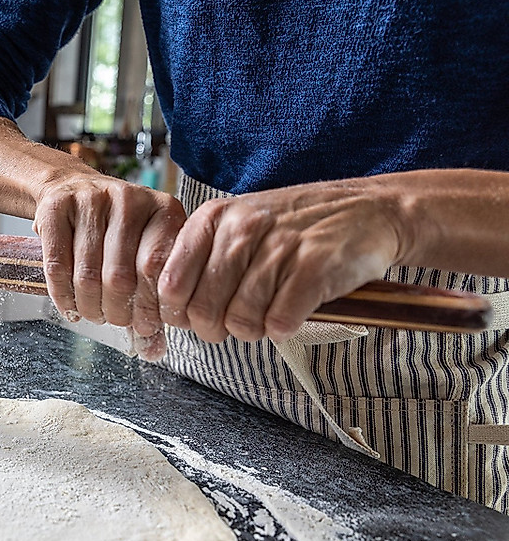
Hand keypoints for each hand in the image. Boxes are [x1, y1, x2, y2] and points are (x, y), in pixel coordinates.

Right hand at [31, 172, 186, 354]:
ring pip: (87, 275)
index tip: (145, 327)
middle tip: (115, 321)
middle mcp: (130, 199)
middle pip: (120, 277)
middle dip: (117, 312)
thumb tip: (153, 351)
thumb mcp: (144, 252)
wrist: (72, 187)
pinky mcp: (57, 207)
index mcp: (163, 210)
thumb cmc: (116, 232)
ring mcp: (91, 199)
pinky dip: (61, 296)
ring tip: (93, 313)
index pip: (157, 270)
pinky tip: (70, 305)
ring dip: (88, 307)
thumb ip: (153, 298)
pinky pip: (56, 266)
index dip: (150, 307)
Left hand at [156, 178, 410, 344]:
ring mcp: (280, 246)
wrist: (369, 210)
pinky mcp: (316, 267)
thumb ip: (201, 262)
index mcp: (214, 218)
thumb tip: (173, 312)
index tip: (196, 316)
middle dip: (217, 329)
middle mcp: (242, 228)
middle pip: (203, 310)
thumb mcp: (238, 228)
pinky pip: (279, 322)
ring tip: (268, 313)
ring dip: (254, 329)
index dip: (181, 313)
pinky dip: (284, 327)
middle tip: (236, 322)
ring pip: (241, 321)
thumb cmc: (295, 228)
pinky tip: (293, 311)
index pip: (171, 284)